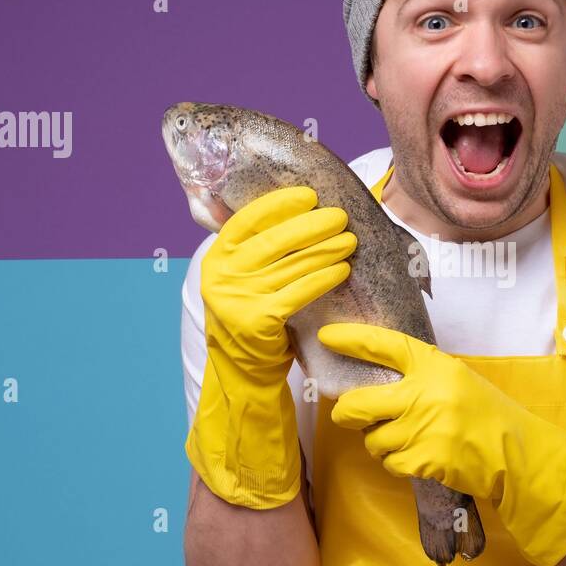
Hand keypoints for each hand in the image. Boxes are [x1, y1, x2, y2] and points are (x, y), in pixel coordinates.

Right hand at [187, 187, 355, 508]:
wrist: (241, 370)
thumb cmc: (252, 316)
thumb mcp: (242, 279)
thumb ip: (256, 250)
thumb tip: (297, 210)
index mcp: (216, 257)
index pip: (247, 220)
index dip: (278, 204)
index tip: (308, 194)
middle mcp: (220, 275)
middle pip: (273, 240)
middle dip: (311, 225)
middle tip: (341, 216)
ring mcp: (236, 298)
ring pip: (291, 265)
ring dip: (325, 249)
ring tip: (349, 240)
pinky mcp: (257, 321)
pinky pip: (299, 292)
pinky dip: (323, 278)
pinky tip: (342, 269)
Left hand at [317, 323, 565, 565]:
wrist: (515, 453)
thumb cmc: (485, 413)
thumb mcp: (456, 379)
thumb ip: (419, 376)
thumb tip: (373, 382)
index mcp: (434, 366)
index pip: (384, 344)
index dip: (352, 339)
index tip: (327, 337)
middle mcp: (424, 394)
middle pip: (358, 403)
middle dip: (345, 412)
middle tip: (347, 413)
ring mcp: (422, 429)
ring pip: (372, 439)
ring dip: (379, 441)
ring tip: (404, 437)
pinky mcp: (423, 460)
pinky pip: (389, 462)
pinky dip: (396, 462)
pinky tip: (417, 456)